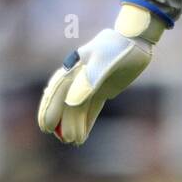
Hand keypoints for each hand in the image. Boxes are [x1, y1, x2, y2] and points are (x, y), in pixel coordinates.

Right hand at [37, 4, 165, 144]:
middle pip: (65, 101)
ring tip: (74, 142)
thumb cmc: (118, 47)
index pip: (58, 91)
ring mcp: (91, 83)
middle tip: (60, 138)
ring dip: (75, 123)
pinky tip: (84, 134)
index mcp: (74, 66)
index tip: (46, 126)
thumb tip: (70, 102)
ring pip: (79, 106)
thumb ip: (88, 81)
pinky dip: (87, 120)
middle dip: (60, 120)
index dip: (50, 109)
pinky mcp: (103, 88)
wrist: (135, 39)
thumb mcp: (104, 62)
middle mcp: (79, 76)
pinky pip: (92, 107)